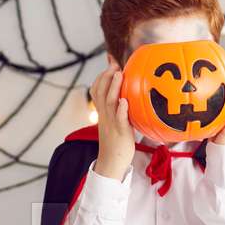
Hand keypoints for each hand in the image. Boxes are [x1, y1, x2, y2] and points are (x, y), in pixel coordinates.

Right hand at [91, 65, 135, 179]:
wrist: (112, 163)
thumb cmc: (117, 142)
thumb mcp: (115, 122)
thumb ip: (119, 109)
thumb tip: (128, 97)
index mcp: (103, 112)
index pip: (96, 90)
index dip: (101, 75)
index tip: (110, 62)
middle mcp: (105, 115)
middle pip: (100, 92)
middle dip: (106, 76)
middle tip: (115, 64)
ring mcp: (112, 123)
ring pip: (109, 102)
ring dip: (113, 87)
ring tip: (119, 74)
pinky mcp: (120, 132)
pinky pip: (119, 119)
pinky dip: (121, 110)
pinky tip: (124, 101)